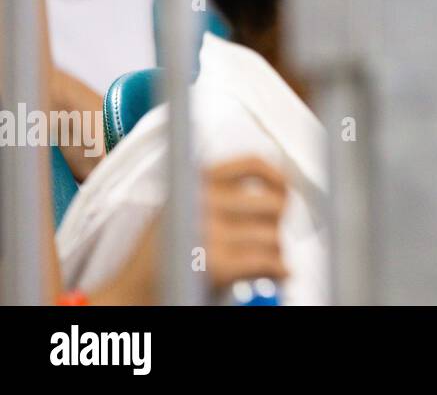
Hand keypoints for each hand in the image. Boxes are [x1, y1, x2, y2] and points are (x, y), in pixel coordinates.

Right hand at [85, 156, 289, 304]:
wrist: (128, 296)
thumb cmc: (157, 258)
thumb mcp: (178, 207)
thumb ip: (215, 193)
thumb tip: (274, 193)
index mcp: (193, 181)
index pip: (252, 164)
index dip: (279, 177)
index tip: (286, 193)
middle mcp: (201, 200)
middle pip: (273, 204)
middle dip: (277, 224)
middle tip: (269, 238)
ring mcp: (209, 231)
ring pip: (273, 236)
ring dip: (276, 252)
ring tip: (266, 262)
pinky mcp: (216, 264)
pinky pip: (267, 261)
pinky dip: (279, 270)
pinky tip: (276, 274)